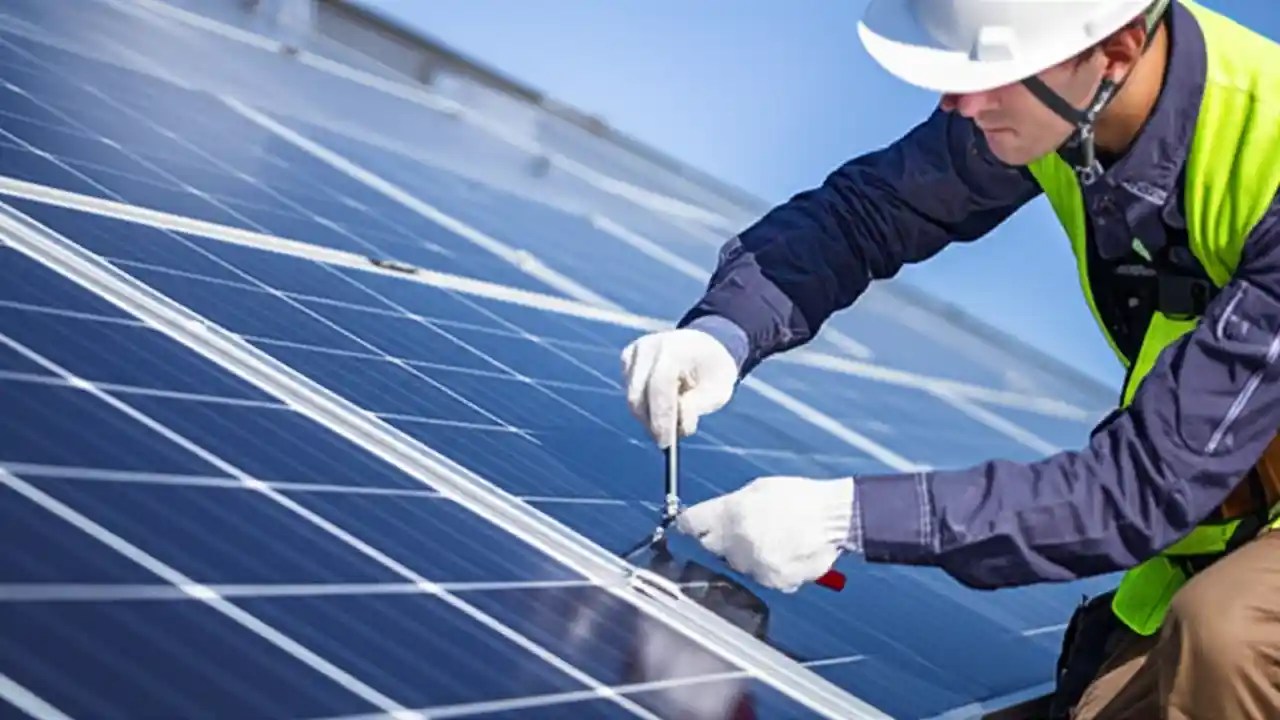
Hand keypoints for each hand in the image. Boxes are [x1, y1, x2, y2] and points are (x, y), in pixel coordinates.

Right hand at [620, 328, 737, 446]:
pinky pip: (631, 393)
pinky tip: (664, 399)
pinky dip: (646, 404)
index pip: (659, 386)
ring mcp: (635, 351)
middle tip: (668, 441)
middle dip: (652, 423)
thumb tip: (677, 426)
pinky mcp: (628, 359)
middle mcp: (649, 346)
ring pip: (632, 398)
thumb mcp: (718, 390)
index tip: (666, 443)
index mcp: (674, 348)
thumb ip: (696, 406)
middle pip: (638, 395)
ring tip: (674, 414)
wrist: (706, 345)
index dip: (660, 417)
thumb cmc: (714, 370)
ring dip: (650, 415)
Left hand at [676, 476, 855, 592]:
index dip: (689, 523)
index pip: (691, 523)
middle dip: (720, 538)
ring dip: (746, 554)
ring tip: (771, 539)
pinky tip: (783, 552)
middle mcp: (738, 542)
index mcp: (731, 513)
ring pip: (736, 563)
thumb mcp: (758, 489)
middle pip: (710, 546)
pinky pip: (759, 576)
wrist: (833, 518)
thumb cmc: (799, 498)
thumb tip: (711, 518)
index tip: (689, 524)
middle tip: (742, 529)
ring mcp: (755, 565)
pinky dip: (767, 568)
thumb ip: (728, 506)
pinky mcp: (772, 581)